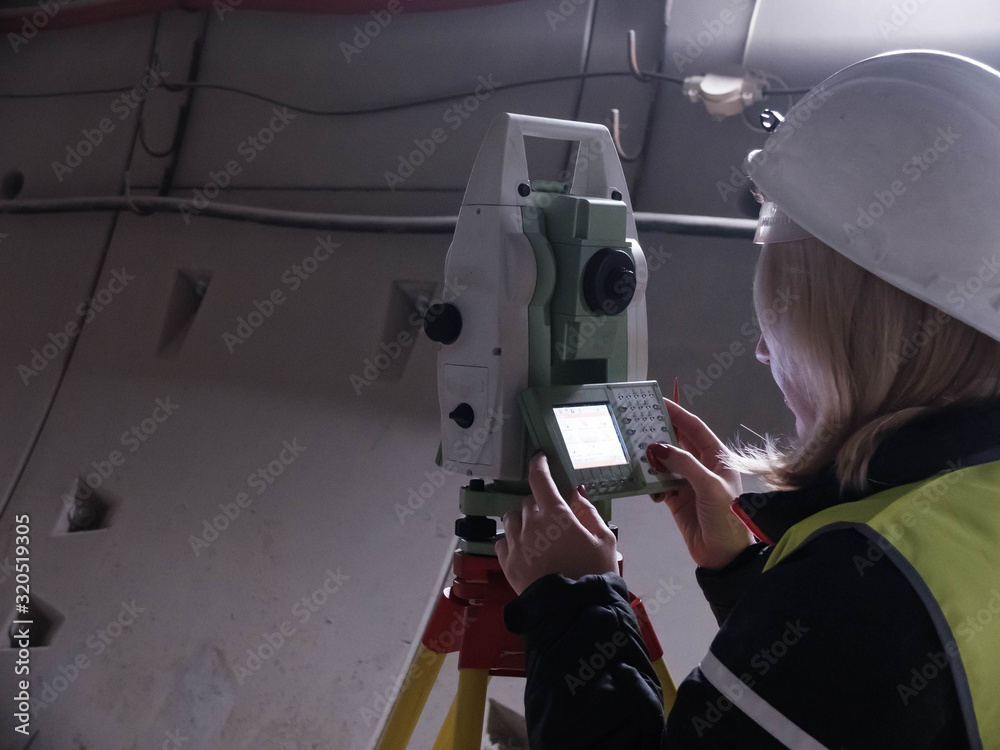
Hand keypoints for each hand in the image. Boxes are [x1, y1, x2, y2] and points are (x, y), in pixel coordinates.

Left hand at [495, 453, 618, 595]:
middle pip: (529, 501)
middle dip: (540, 504)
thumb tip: (575, 494)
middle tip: (555, 517)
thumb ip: (588, 512)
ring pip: (512, 518)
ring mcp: (517, 545)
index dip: (538, 465)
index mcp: (556, 515)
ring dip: (523, 520)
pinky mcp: (507, 564)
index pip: (540, 479)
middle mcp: (532, 525)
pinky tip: (525, 548)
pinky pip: (503, 540)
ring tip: (538, 534)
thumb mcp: (604, 541)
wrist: (575, 613)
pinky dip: (512, 539)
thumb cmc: (594, 574)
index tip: (540, 458)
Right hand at [646, 399, 751, 569]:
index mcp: (717, 458)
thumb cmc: (726, 517)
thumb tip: (657, 447)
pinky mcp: (675, 498)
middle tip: (637, 423)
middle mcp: (702, 466)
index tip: (658, 402)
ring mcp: (687, 482)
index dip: (678, 414)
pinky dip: (650, 482)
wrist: (724, 556)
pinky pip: (658, 482)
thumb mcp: (709, 486)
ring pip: (665, 462)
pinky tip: (647, 485)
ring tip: (634, 451)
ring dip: (652, 458)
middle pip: (678, 442)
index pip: (695, 429)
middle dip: (660, 433)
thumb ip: (684, 464)